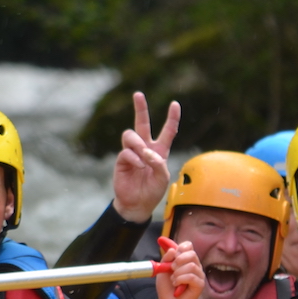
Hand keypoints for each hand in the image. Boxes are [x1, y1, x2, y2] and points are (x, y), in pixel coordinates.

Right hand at [112, 91, 180, 222]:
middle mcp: (145, 148)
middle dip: (140, 108)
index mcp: (160, 151)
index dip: (172, 118)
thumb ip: (158, 163)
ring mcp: (132, 152)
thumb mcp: (162, 178)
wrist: (137, 204)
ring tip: (143, 155)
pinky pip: (127, 151)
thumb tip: (147, 152)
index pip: (167, 131)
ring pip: (131, 135)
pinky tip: (139, 166)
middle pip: (142, 123)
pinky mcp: (122, 160)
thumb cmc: (152, 191)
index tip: (175, 104)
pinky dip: (134, 158)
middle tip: (138, 94)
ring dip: (138, 143)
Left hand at [154, 236, 202, 298]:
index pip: (188, 246)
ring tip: (174, 280)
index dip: (180, 248)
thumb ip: (167, 258)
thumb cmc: (167, 288)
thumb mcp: (163, 269)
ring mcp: (199, 275)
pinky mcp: (200, 285)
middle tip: (171, 269)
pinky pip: (191, 276)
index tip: (172, 256)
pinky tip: (177, 285)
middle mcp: (195, 266)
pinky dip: (180, 279)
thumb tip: (173, 249)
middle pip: (191, 253)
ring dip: (178, 273)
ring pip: (191, 265)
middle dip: (178, 260)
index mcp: (187, 260)